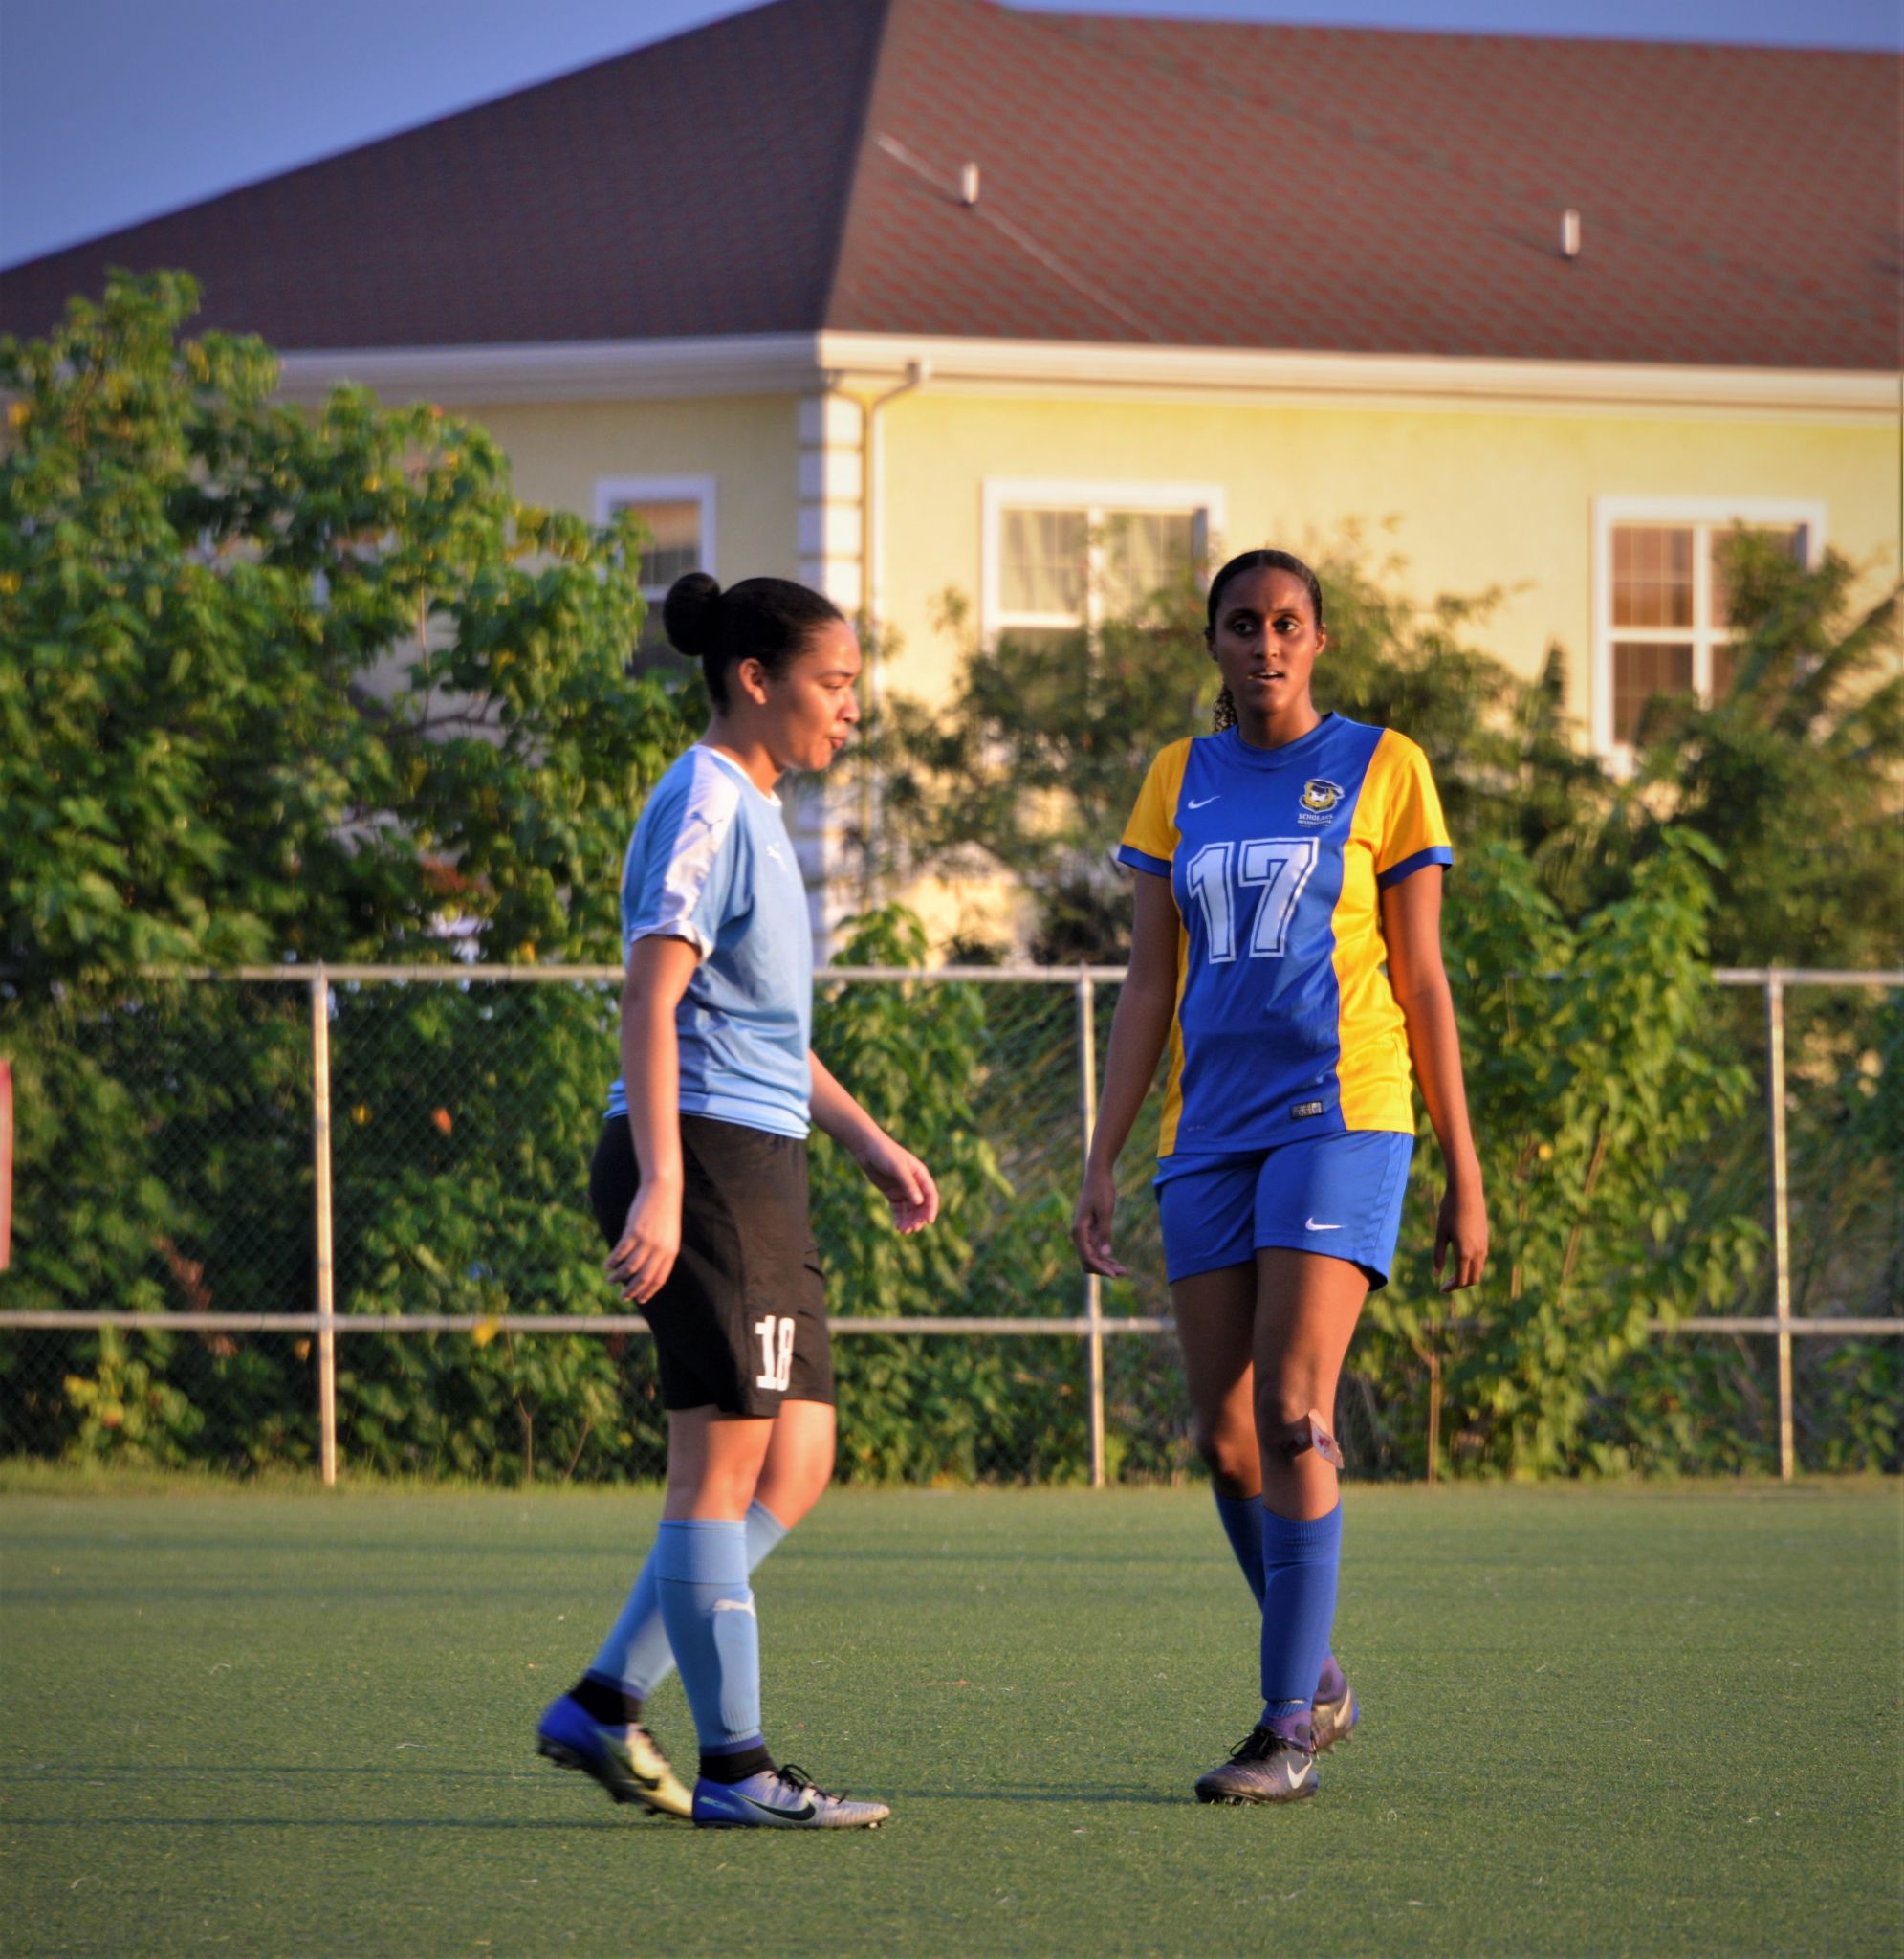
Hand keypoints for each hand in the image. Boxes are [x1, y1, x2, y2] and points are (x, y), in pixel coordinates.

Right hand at [605, 1179, 681, 1303]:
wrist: (662, 1189)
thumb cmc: (664, 1212)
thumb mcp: (668, 1234)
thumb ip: (661, 1252)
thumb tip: (646, 1269)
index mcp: (671, 1252)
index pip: (659, 1278)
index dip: (649, 1291)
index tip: (640, 1299)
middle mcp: (660, 1249)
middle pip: (644, 1277)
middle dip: (632, 1289)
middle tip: (623, 1296)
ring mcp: (647, 1241)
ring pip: (630, 1267)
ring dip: (619, 1277)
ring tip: (610, 1281)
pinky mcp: (634, 1231)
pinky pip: (621, 1252)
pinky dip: (613, 1261)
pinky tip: (607, 1266)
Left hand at [852, 1132, 939, 1233]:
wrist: (866, 1148)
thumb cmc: (884, 1153)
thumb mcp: (897, 1168)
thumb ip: (908, 1185)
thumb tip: (919, 1202)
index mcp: (920, 1175)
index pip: (930, 1195)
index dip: (931, 1208)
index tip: (928, 1221)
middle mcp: (914, 1184)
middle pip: (921, 1205)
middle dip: (918, 1218)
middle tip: (913, 1229)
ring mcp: (903, 1190)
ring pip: (910, 1210)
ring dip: (909, 1221)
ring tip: (904, 1231)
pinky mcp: (892, 1194)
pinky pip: (899, 1209)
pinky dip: (900, 1218)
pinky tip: (898, 1227)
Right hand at [1070, 1165, 1125, 1277]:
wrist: (1098, 1176)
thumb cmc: (1101, 1191)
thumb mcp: (1105, 1211)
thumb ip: (1105, 1233)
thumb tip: (1106, 1255)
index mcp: (1079, 1231)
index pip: (1087, 1257)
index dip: (1100, 1268)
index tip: (1114, 1275)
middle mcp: (1079, 1235)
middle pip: (1088, 1261)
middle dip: (1103, 1269)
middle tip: (1123, 1273)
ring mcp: (1085, 1234)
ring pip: (1093, 1257)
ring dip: (1106, 1265)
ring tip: (1124, 1271)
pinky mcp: (1091, 1232)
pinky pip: (1096, 1250)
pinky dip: (1105, 1257)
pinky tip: (1117, 1262)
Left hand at [1434, 1179, 1487, 1293]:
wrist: (1467, 1191)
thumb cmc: (1449, 1210)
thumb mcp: (1440, 1234)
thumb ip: (1438, 1255)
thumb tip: (1436, 1274)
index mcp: (1464, 1253)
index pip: (1461, 1280)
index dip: (1451, 1287)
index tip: (1440, 1290)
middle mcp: (1478, 1252)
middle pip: (1473, 1279)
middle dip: (1460, 1284)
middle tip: (1446, 1285)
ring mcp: (1484, 1244)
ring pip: (1479, 1269)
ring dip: (1468, 1275)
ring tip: (1453, 1273)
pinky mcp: (1486, 1237)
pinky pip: (1482, 1258)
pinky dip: (1473, 1264)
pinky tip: (1461, 1259)